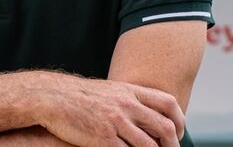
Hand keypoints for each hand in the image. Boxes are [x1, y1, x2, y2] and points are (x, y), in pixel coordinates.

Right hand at [26, 71, 184, 146]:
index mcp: (130, 91)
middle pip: (163, 126)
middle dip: (173, 143)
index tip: (179, 131)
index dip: (179, 119)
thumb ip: (128, 100)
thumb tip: (146, 114)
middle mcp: (127, 104)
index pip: (167, 103)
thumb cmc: (79, 96)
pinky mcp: (103, 138)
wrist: (53, 98)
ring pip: (148, 145)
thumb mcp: (109, 91)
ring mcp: (116, 122)